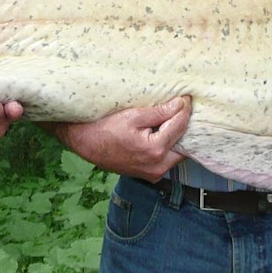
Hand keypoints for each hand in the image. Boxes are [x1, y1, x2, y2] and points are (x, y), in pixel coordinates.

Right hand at [52, 96, 191, 180]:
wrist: (85, 144)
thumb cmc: (104, 128)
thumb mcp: (133, 115)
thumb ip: (160, 112)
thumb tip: (181, 104)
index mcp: (155, 150)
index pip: (180, 125)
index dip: (184, 108)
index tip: (186, 97)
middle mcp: (158, 166)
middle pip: (184, 144)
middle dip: (184, 126)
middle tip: (183, 108)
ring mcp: (154, 174)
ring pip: (177, 154)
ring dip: (177, 137)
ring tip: (174, 119)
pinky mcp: (150, 175)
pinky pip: (167, 160)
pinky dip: (169, 146)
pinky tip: (164, 133)